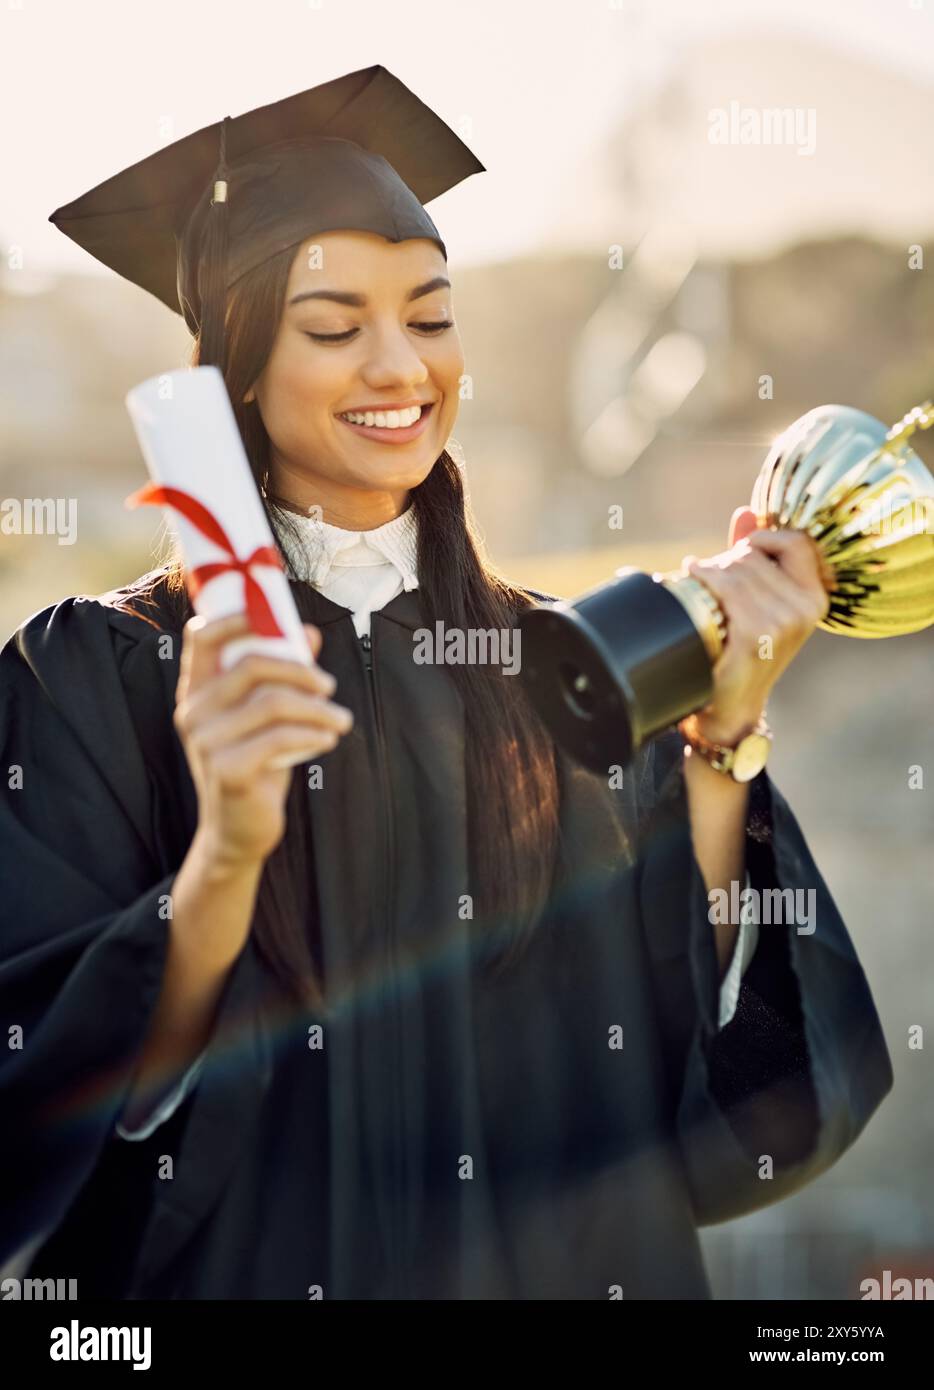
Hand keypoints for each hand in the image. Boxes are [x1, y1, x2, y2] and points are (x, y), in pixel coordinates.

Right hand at [174, 612, 352, 868]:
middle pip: (252, 664)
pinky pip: (280, 737)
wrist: (238, 830)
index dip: (239, 618)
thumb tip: (309, 634)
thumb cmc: (254, 764)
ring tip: (340, 720)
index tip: (280, 620)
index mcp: (196, 691)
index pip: (204, 637)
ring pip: (273, 702)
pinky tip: (329, 739)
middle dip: (301, 671)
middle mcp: (193, 711)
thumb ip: (281, 676)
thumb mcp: (265, 717)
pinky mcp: (227, 769)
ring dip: (318, 708)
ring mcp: (206, 741)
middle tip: (329, 686)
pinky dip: (313, 733)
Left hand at [679, 507, 831, 744]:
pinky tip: (692, 580)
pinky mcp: (756, 636)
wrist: (731, 704)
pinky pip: (725, 588)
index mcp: (815, 595)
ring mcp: (783, 623)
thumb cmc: (743, 647)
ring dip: (710, 571)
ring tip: (701, 584)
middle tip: (711, 579)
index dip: (765, 539)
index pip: (797, 540)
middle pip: (755, 554)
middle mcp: (805, 607)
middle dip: (727, 561)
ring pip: (736, 569)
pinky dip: (703, 579)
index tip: (744, 551)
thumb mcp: (757, 598)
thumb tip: (747, 512)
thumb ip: (756, 555)